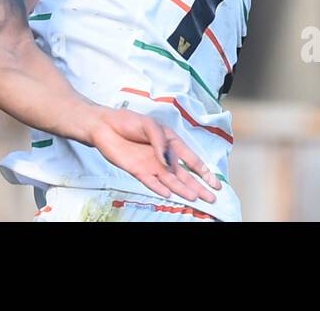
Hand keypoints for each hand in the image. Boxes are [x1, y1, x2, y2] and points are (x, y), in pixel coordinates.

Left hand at [89, 108, 220, 202]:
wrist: (104, 126)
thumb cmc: (128, 121)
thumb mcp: (149, 124)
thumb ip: (160, 142)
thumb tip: (168, 161)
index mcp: (170, 142)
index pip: (190, 158)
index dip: (203, 170)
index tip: (214, 182)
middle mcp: (163, 157)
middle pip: (184, 175)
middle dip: (198, 185)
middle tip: (211, 198)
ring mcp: (151, 165)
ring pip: (171, 181)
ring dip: (183, 189)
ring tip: (195, 198)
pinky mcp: (138, 171)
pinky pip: (151, 182)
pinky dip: (160, 188)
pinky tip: (169, 195)